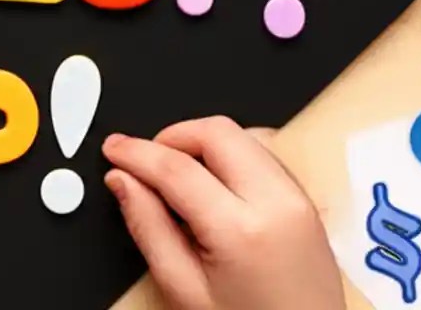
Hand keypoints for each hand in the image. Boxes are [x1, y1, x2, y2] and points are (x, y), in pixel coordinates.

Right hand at [101, 117, 342, 309]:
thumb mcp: (183, 289)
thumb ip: (149, 227)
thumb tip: (123, 181)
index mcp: (241, 230)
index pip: (176, 167)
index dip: (136, 152)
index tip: (114, 148)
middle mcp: (277, 203)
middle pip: (216, 131)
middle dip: (172, 136)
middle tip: (144, 160)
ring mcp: (298, 198)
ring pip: (243, 134)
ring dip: (202, 143)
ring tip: (178, 178)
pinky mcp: (306, 200)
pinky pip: (264, 153)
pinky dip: (230, 155)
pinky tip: (212, 186)